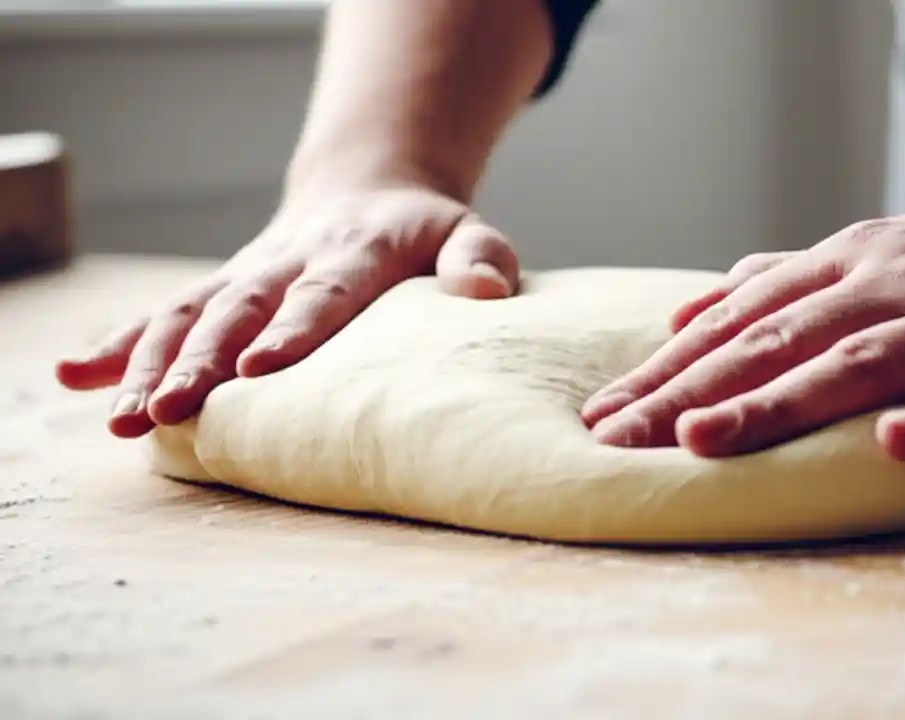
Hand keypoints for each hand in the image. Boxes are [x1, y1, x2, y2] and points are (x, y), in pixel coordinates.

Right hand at [56, 183, 519, 437]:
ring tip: (123, 416)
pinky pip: (165, 313)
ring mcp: (248, 275)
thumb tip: (483, 291)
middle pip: (238, 310)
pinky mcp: (222, 289)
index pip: (323, 293)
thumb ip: (483, 257)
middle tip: (168, 410)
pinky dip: (121, 343)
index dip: (292, 331)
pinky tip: (76, 375)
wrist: (368, 191)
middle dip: (199, 361)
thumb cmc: (427, 232)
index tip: (259, 369)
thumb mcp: (469, 230)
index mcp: (355, 251)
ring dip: (151, 364)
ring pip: (190, 314)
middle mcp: (289, 261)